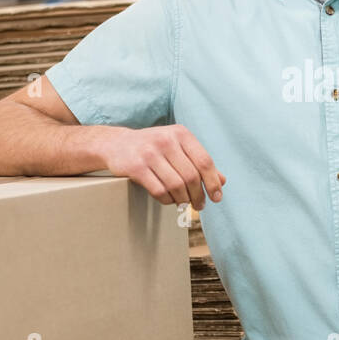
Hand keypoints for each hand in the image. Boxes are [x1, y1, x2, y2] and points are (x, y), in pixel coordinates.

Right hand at [100, 124, 225, 209]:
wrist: (116, 144)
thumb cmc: (153, 147)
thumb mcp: (178, 147)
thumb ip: (199, 162)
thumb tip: (222, 181)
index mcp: (181, 134)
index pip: (204, 161)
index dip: (213, 182)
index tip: (216, 197)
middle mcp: (166, 140)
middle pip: (191, 176)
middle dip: (198, 195)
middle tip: (199, 205)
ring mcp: (149, 153)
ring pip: (176, 186)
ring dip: (183, 200)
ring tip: (184, 204)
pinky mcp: (136, 167)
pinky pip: (159, 191)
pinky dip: (167, 200)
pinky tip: (169, 200)